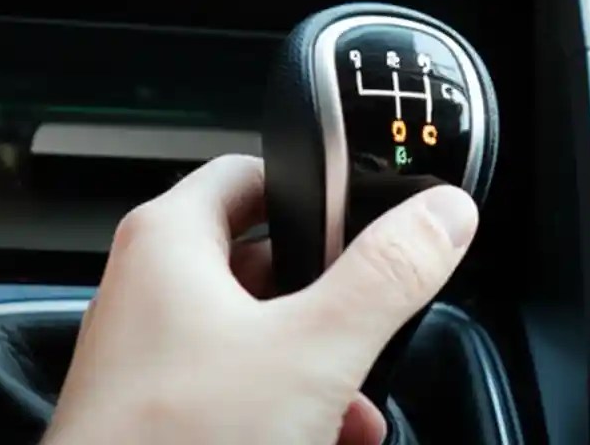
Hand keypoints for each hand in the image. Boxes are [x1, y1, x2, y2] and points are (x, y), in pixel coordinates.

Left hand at [43, 155, 478, 444]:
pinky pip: (235, 392)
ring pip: (255, 336)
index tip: (369, 215)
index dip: (315, 185)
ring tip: (356, 404)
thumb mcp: (312, 353)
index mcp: (169, 243)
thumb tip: (440, 214)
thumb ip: (385, 275)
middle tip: (371, 320)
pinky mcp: (156, 418)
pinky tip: (327, 437)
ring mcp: (149, 359)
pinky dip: (285, 407)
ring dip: (316, 363)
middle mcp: (149, 292)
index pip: (251, 172)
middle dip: (328, 298)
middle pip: (262, 261)